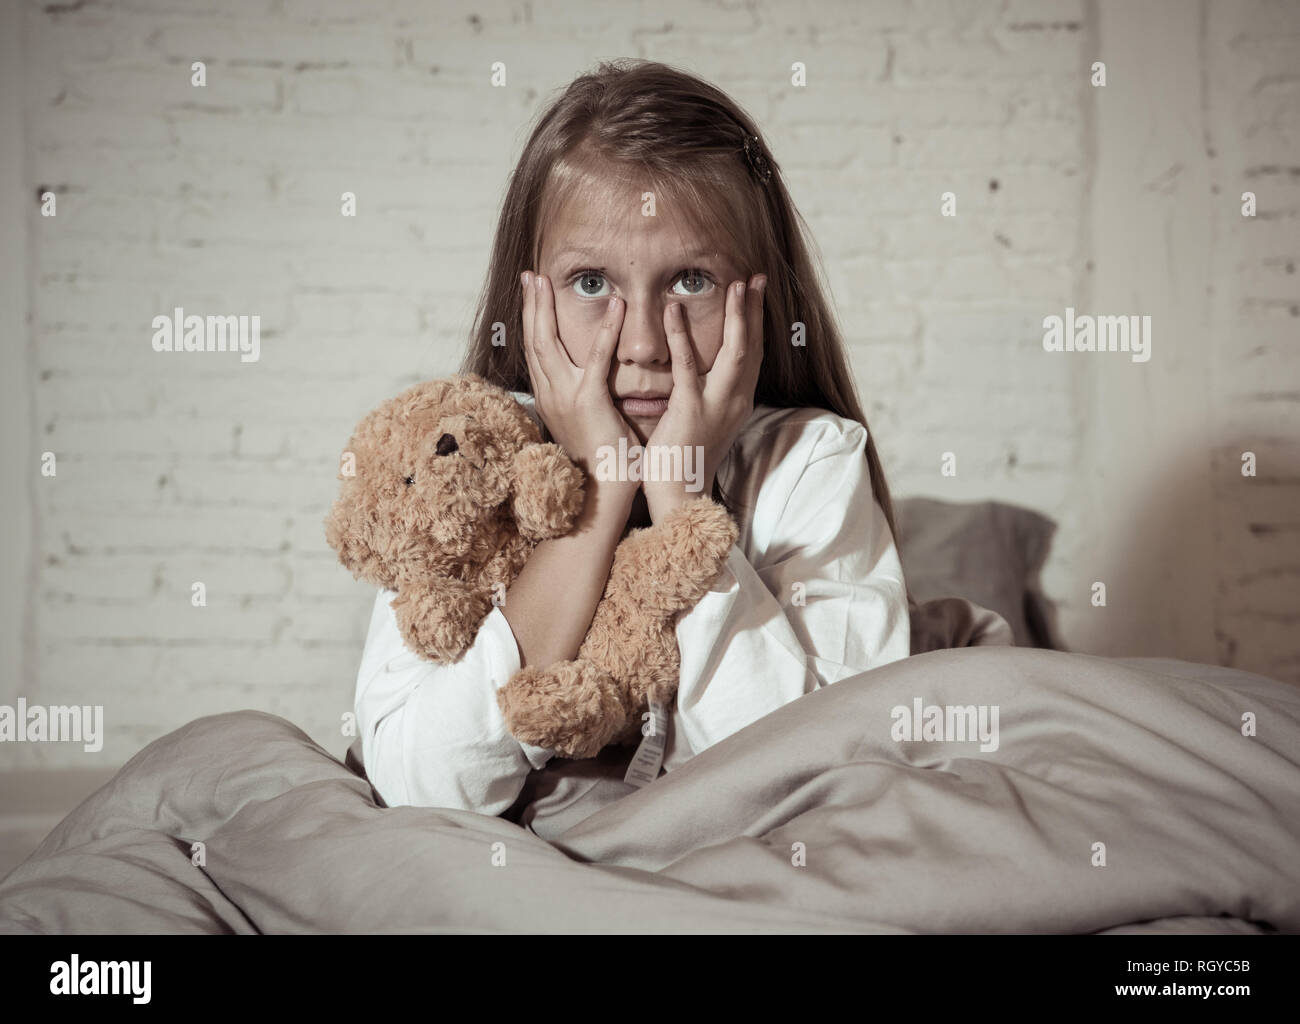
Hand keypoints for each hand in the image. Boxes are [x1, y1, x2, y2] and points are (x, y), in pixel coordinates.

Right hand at [520, 271, 639, 504]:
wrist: (604, 493)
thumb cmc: (603, 462)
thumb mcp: (586, 423)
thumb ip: (584, 399)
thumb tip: (590, 383)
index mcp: (549, 399)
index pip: (535, 351)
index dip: (530, 320)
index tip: (531, 294)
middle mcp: (550, 395)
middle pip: (532, 340)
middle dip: (530, 305)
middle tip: (531, 276)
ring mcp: (565, 397)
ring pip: (548, 343)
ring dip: (547, 308)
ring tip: (548, 281)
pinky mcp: (588, 402)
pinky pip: (596, 359)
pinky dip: (606, 330)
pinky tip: (616, 305)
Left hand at [642, 274, 765, 520]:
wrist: (679, 494)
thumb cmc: (686, 458)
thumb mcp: (707, 421)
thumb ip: (711, 395)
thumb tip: (709, 374)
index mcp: (737, 402)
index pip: (753, 354)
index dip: (756, 322)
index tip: (756, 292)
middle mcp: (735, 401)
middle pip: (753, 346)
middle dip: (755, 310)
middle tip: (756, 278)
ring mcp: (716, 405)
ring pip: (735, 352)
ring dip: (737, 317)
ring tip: (735, 286)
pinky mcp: (691, 410)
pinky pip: (688, 367)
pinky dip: (682, 336)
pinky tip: (673, 310)